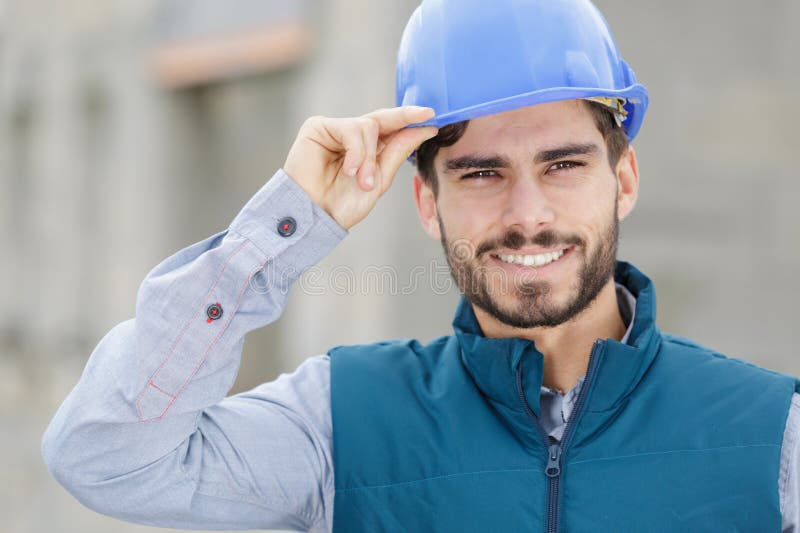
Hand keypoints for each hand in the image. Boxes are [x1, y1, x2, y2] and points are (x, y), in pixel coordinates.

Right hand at [283, 106, 437, 229]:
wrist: (315, 217)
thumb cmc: (342, 204)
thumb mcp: (379, 179)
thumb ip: (398, 152)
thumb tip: (424, 129)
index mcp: (367, 150)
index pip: (390, 128)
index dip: (410, 120)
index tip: (432, 115)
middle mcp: (351, 137)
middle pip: (382, 119)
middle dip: (404, 119)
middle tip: (426, 115)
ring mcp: (334, 130)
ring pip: (368, 126)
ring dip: (370, 156)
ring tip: (363, 180)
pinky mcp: (318, 127)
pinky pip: (349, 128)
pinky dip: (356, 151)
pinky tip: (349, 170)